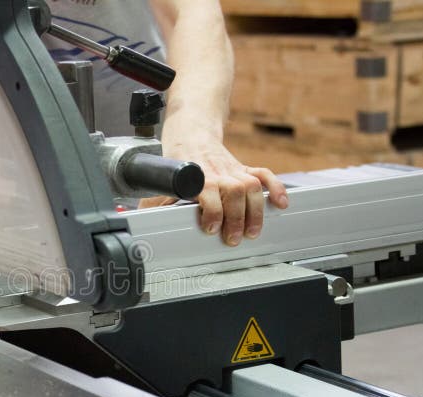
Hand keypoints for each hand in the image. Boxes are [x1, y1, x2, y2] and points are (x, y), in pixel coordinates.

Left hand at [139, 137, 287, 245]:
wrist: (191, 131)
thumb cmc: (176, 160)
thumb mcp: (162, 180)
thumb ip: (155, 201)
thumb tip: (140, 222)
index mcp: (196, 175)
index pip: (208, 191)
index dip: (212, 210)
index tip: (210, 227)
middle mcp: (217, 171)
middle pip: (234, 192)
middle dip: (236, 217)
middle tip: (232, 238)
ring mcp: (233, 170)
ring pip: (251, 186)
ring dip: (255, 211)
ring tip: (252, 232)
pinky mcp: (245, 169)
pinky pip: (265, 175)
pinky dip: (276, 188)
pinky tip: (281, 204)